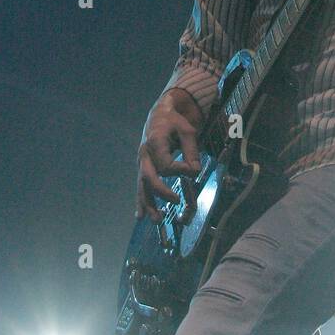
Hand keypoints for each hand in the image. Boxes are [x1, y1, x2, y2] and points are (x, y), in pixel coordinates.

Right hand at [135, 91, 202, 222]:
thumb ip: (191, 150)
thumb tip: (194, 172)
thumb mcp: (187, 130)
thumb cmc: (175, 122)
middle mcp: (144, 153)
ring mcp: (142, 162)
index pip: (166, 164)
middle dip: (161, 191)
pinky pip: (140, 186)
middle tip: (176, 200)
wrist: (159, 114)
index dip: (181, 170)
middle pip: (149, 177)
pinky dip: (141, 201)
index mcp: (155, 141)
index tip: (194, 169)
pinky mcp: (143, 167)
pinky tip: (141, 216)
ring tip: (156, 220)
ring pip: (142, 186)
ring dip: (148, 204)